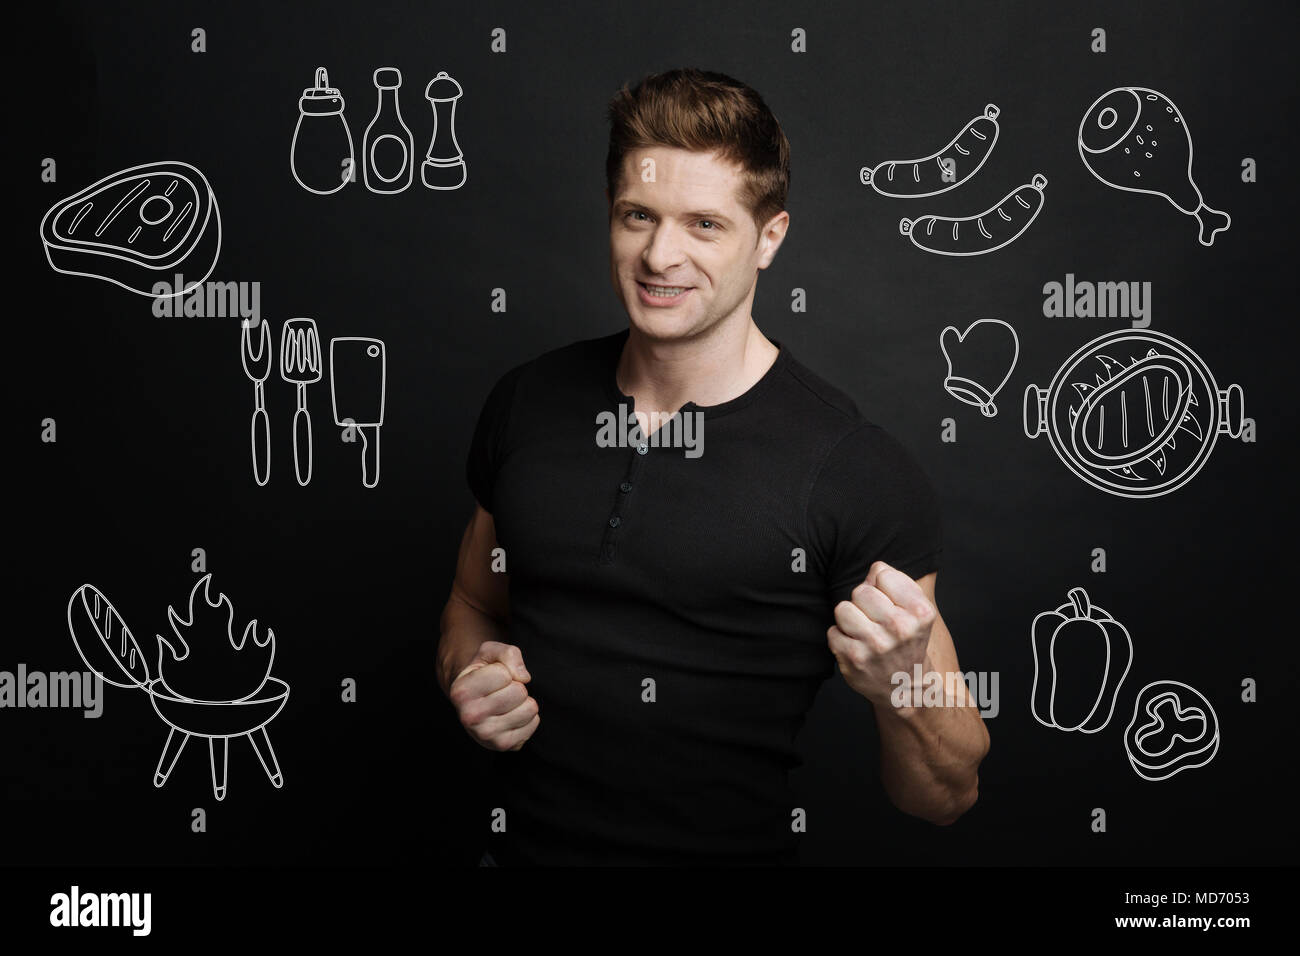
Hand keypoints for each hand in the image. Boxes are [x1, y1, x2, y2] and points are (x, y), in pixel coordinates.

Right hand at [448, 641, 539, 750]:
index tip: (492, 677)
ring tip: (506, 703)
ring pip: (530, 708)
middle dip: (515, 686)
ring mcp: (486, 735)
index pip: (504, 674)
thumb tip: (524, 677)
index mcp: (461, 692)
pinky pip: (534, 722)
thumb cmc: (483, 672)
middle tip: (501, 691)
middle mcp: (469, 717)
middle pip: (519, 692)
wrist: (474, 701)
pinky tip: (510, 715)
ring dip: (523, 701)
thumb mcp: (490, 652)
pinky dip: (527, 716)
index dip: (503, 671)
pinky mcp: (503, 745)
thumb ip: (508, 653)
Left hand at [827, 561, 936, 704]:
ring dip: (849, 619)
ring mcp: (876, 645)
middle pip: (860, 591)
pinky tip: (857, 647)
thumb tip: (874, 569)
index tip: (889, 604)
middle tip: (875, 621)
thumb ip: (896, 583)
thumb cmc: (908, 642)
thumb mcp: (916, 611)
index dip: (881, 587)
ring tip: (863, 632)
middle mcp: (900, 628)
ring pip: (842, 608)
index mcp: (920, 612)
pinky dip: (841, 638)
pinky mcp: (854, 658)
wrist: (906, 688)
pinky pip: (832, 631)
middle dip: (863, 603)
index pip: (882, 573)